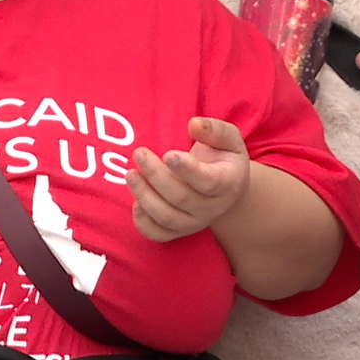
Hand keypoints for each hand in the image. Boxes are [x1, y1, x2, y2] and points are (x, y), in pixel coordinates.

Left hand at [129, 117, 250, 241]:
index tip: (168, 154)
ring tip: (131, 174)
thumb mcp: (228, 140)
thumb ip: (215, 130)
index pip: (208, 181)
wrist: (224, 187)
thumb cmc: (222, 157)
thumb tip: (194, 124)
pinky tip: (135, 203)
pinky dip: (143, 223)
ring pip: (167, 217)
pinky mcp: (178, 231)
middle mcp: (212, 207)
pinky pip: (159, 235)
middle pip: (181, 197)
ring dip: (144, 196)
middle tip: (139, 153)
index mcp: (228, 183)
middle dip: (156, 175)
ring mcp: (194, 222)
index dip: (187, 169)